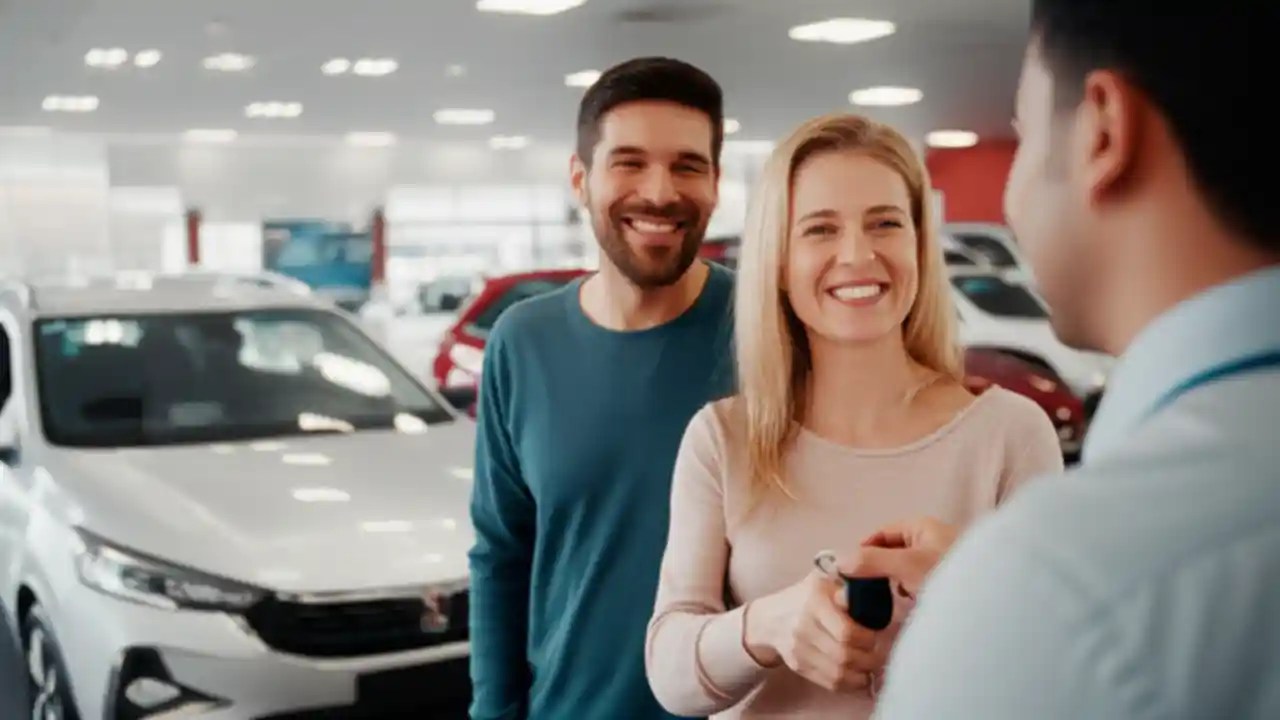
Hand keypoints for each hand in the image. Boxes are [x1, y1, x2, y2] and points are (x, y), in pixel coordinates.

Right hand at [745, 571, 887, 692]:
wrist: (769, 619)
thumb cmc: (805, 596)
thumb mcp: (823, 581)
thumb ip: (847, 584)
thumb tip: (873, 587)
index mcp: (815, 601)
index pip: (846, 631)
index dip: (867, 638)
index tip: (877, 635)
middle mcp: (804, 627)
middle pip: (844, 655)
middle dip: (869, 659)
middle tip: (880, 655)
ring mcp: (799, 650)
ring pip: (838, 673)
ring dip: (862, 674)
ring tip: (872, 667)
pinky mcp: (799, 667)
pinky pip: (829, 682)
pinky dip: (849, 684)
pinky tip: (859, 677)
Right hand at [838, 517, 959, 598]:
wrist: (993, 601)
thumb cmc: (952, 574)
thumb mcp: (906, 565)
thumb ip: (871, 561)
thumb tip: (840, 560)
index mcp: (922, 526)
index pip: (882, 532)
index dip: (863, 549)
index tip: (848, 570)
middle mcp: (932, 539)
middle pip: (893, 551)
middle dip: (878, 569)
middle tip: (864, 589)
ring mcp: (942, 561)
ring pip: (906, 569)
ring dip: (894, 583)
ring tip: (889, 598)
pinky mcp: (949, 581)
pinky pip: (920, 583)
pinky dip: (911, 592)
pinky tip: (911, 605)